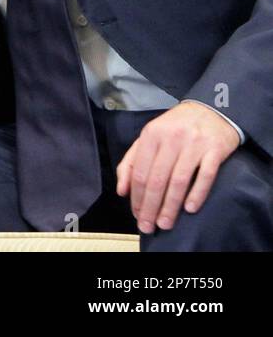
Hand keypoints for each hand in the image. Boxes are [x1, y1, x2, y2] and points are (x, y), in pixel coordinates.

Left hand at [115, 102, 240, 232]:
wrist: (211, 110)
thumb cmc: (175, 128)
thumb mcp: (149, 138)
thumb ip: (131, 161)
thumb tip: (121, 190)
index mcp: (151, 135)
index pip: (139, 171)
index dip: (136, 196)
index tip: (136, 214)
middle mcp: (171, 138)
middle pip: (157, 179)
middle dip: (150, 206)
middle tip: (148, 226)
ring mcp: (194, 144)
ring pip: (179, 180)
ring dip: (170, 206)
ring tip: (165, 223)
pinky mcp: (215, 150)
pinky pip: (205, 175)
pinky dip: (197, 193)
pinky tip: (189, 209)